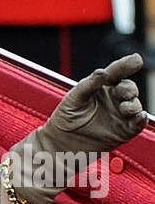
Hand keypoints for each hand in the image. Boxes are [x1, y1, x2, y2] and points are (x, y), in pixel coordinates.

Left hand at [8, 53, 148, 203]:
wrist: (61, 144)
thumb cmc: (66, 117)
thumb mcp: (75, 97)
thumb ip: (90, 84)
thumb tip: (103, 72)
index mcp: (103, 87)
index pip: (117, 73)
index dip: (126, 65)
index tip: (136, 60)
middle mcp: (114, 98)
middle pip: (128, 88)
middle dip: (129, 89)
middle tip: (125, 92)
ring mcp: (120, 114)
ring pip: (135, 105)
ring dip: (134, 104)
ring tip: (125, 107)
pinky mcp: (124, 131)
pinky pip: (137, 124)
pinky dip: (141, 119)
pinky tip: (139, 116)